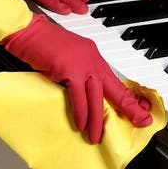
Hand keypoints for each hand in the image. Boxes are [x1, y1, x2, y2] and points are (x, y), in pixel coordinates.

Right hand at [2, 13, 152, 143]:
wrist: (27, 31)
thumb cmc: (42, 45)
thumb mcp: (68, 60)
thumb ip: (78, 74)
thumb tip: (84, 99)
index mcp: (93, 56)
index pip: (114, 80)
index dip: (127, 97)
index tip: (139, 110)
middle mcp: (92, 58)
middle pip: (114, 88)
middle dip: (128, 107)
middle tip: (140, 122)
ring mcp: (82, 63)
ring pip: (96, 96)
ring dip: (97, 119)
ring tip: (95, 136)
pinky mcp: (69, 69)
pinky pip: (78, 96)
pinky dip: (80, 112)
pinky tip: (81, 124)